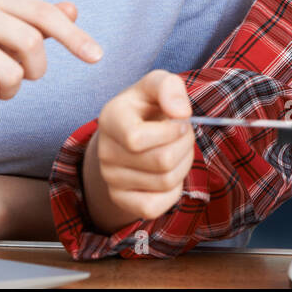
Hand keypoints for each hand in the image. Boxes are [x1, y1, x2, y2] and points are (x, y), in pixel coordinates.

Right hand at [0, 0, 101, 121]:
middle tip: (19, 78)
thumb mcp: (3, 37)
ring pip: (11, 74)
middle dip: (35, 71)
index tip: (97, 58)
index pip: (44, 14)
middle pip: (32, 44)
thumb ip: (37, 24)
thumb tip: (73, 7)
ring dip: (10, 91)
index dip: (74, 36)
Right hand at [86, 70, 194, 224]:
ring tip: (176, 149)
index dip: (170, 131)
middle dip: (186, 146)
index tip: (180, 120)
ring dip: (184, 164)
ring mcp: (110, 178)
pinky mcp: (120, 199)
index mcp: (110, 118)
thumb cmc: (148, 106)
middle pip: (162, 162)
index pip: (137, 138)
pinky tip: (169, 172)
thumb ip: (169, 87)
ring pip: (165, 183)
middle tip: (184, 134)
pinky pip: (156, 207)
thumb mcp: (157, 84)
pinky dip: (173, 191)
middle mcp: (105, 151)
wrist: (130, 131)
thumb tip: (181, 112)